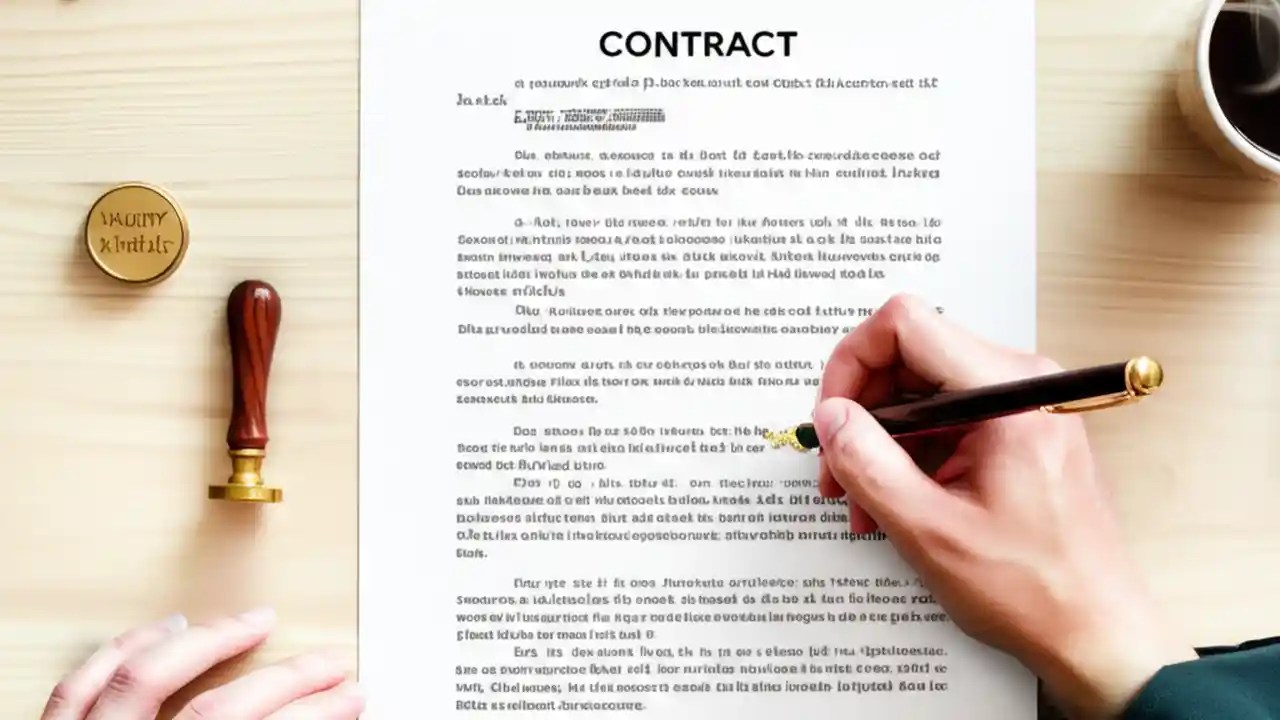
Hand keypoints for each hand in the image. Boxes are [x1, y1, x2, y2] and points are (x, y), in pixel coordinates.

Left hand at [41, 607, 364, 719]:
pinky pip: (81, 688)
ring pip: (144, 680)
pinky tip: (160, 629)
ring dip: (207, 645)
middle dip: (286, 680)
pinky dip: (122, 650)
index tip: (351, 696)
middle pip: (217, 709)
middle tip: (328, 665)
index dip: (315, 712)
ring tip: (252, 621)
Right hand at [812, 294, 1195, 719]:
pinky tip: (895, 502)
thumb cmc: (1034, 590)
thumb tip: (830, 415)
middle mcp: (1023, 383)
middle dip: (862, 412)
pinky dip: (911, 455)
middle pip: (910, 355)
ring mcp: (1025, 405)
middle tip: (837, 470)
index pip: (907, 324)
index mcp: (1010, 392)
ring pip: (923, 392)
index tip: (831, 415)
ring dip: (882, 441)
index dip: (851, 362)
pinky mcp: (1020, 431)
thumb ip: (868, 462)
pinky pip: (947, 419)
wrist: (1097, 634)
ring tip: (864, 502)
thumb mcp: (928, 529)